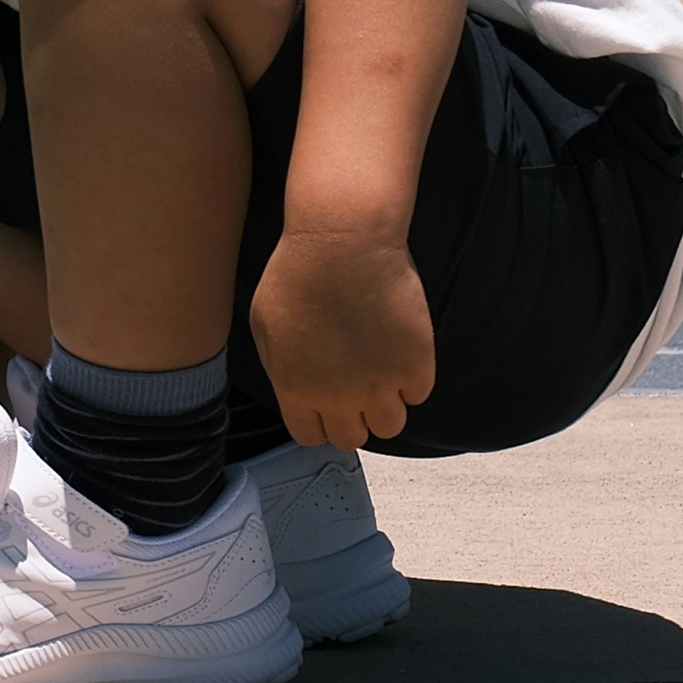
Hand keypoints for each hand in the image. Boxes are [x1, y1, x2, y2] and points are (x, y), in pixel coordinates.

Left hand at [251, 212, 434, 451]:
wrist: (342, 245)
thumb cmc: (296, 274)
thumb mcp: (264, 325)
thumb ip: (281, 367)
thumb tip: (296, 388)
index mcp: (297, 390)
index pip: (311, 436)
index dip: (320, 421)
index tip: (327, 404)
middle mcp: (339, 398)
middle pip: (351, 438)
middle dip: (353, 416)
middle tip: (357, 388)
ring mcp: (380, 385)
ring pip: (390, 426)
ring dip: (386, 405)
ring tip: (381, 373)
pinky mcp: (416, 366)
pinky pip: (418, 394)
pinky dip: (412, 379)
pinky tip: (399, 350)